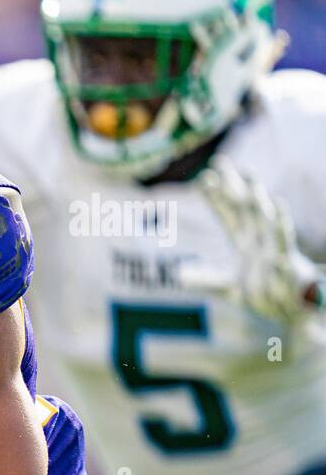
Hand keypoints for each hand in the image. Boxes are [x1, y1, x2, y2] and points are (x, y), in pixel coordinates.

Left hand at [193, 157, 322, 323]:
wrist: (294, 312)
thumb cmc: (267, 296)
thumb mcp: (231, 289)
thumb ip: (207, 280)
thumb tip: (178, 275)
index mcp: (246, 244)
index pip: (228, 215)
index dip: (216, 198)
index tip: (203, 178)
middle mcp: (260, 240)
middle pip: (245, 208)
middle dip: (233, 186)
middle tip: (221, 162)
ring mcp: (275, 249)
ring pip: (267, 220)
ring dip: (258, 201)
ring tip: (252, 183)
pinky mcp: (289, 263)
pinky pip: (284, 246)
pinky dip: (281, 229)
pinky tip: (277, 211)